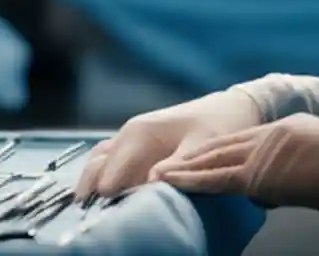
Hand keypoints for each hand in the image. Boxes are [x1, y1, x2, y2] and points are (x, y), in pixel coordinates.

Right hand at [76, 90, 263, 197]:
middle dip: (90, 186)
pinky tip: (102, 196)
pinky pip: (110, 163)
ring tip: (87, 206)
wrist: (231, 107)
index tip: (105, 206)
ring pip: (100, 162)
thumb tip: (152, 183)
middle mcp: (129, 135)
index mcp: (140, 132)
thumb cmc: (218, 123)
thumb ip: (176, 165)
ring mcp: (131, 142)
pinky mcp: (137, 149)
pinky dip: (102, 178)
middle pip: (98, 162)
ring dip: (92, 182)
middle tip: (87, 210)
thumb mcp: (201, 144)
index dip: (107, 188)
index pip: (113, 165)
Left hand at [154, 112, 318, 213]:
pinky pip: (220, 179)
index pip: (241, 140)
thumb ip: (294, 168)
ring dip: (185, 169)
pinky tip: (173, 183)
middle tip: (166, 164)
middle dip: (193, 157)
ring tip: (159, 174)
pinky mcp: (263, 174)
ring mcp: (264, 152)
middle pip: (222, 146)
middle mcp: (270, 134)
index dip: (216, 150)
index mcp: (286, 128)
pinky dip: (194, 181)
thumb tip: (272, 191)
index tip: (195, 156)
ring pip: (214, 160)